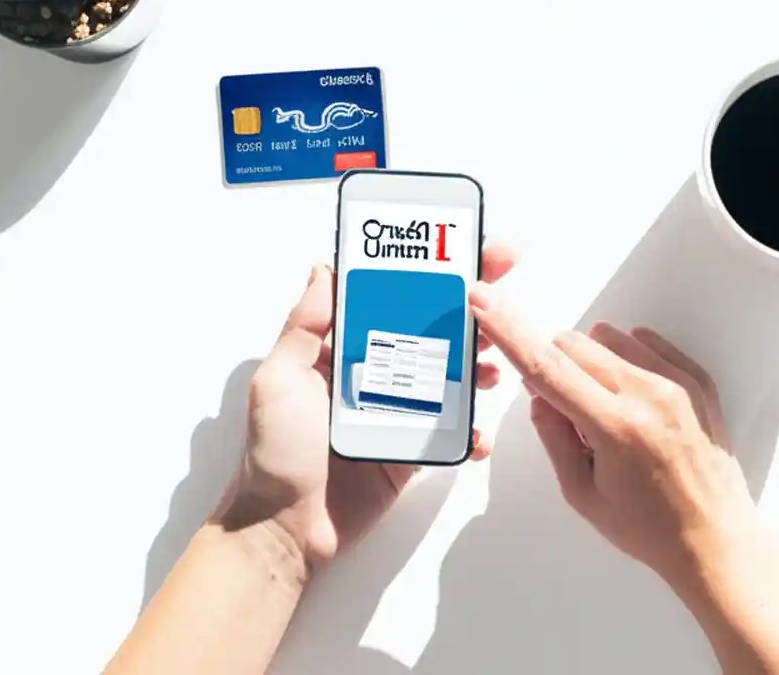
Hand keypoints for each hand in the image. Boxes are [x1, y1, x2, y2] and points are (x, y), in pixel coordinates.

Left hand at [216, 244, 517, 580]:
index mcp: (343, 347)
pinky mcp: (413, 450)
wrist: (285, 530)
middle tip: (504, 284)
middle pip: (432, 328)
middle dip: (472, 307)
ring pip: (452, 376)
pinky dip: (471, 431)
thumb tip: (326, 266)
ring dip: (480, 365)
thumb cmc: (274, 454)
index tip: (465, 247)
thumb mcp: (279, 380)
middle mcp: (375, 372)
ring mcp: (398, 411)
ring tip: (494, 368)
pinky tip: (478, 433)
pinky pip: (452, 433)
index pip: (392, 295)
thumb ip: (305, 326)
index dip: (428, 269)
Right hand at [469, 283, 752, 585]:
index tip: (483, 302)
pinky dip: (628, 362)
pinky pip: (647, 344)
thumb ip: (554, 436)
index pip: (546, 368)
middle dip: (555, 367)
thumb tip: (538, 392)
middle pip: (574, 345)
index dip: (508, 332)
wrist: (714, 539)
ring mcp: (678, 384)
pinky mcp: (698, 380)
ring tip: (608, 414)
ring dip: (592, 364)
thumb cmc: (646, 527)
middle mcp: (649, 395)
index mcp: (615, 428)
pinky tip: (633, 402)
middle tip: (568, 413)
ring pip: (609, 338)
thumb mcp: (581, 494)